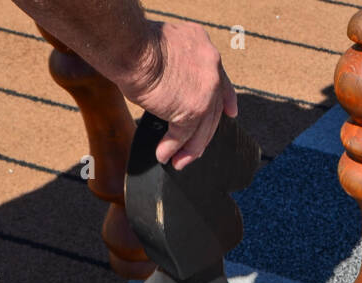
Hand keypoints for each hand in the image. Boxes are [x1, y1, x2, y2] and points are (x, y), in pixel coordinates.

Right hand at [117, 20, 237, 169]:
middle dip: (203, 134)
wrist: (130, 45)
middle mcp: (211, 67)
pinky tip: (164, 155)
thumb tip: (168, 88)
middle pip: (213, 109)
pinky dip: (172, 147)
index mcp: (203, 46)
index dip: (226, 99)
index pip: (220, 79)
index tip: (231, 112)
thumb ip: (174, 66)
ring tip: (177, 161)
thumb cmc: (134, 43)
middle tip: (193, 149)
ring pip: (202, 127)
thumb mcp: (164, 46)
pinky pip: (183, 134)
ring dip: (188, 148)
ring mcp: (206, 90)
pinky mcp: (193, 109)